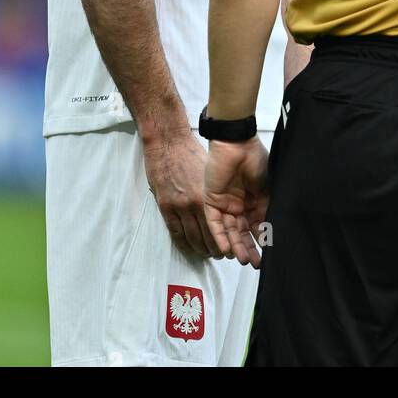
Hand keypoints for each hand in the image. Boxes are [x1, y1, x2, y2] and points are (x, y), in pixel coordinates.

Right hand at [142, 131, 220, 258]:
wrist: (168, 143)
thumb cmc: (190, 153)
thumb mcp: (209, 173)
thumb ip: (216, 191)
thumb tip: (229, 206)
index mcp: (208, 195)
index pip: (221, 227)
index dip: (227, 240)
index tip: (232, 247)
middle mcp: (194, 204)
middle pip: (208, 236)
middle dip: (217, 249)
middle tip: (222, 255)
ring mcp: (178, 207)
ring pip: (193, 238)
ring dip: (201, 249)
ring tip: (208, 254)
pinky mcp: (165, 207)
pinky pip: (176, 233)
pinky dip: (184, 244)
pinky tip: (191, 248)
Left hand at [204, 138, 269, 267]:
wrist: (237, 142)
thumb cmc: (255, 160)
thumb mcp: (266, 189)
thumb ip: (264, 211)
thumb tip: (268, 234)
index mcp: (252, 202)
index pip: (255, 227)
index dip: (260, 242)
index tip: (266, 257)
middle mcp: (238, 206)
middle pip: (242, 232)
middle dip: (248, 248)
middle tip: (254, 264)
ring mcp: (224, 204)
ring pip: (228, 230)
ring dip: (234, 245)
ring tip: (242, 260)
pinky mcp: (210, 200)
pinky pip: (214, 222)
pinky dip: (219, 235)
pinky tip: (225, 249)